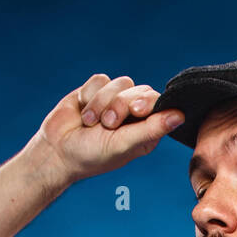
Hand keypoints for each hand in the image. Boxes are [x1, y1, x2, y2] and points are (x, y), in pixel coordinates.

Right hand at [30, 73, 184, 182]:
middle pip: (139, 90)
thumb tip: (180, 116)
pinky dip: (89, 96)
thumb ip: (151, 129)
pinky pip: (100, 80)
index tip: (134, 110)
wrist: (56, 151)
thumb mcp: (123, 145)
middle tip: (107, 124)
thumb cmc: (91, 156)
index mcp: (146, 131)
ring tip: (91, 123)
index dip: (146, 102)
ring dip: (102, 102)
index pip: (158, 104)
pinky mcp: (96, 92)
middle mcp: (133, 115)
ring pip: (119, 83)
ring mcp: (115, 101)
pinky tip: (82, 113)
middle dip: (120, 104)